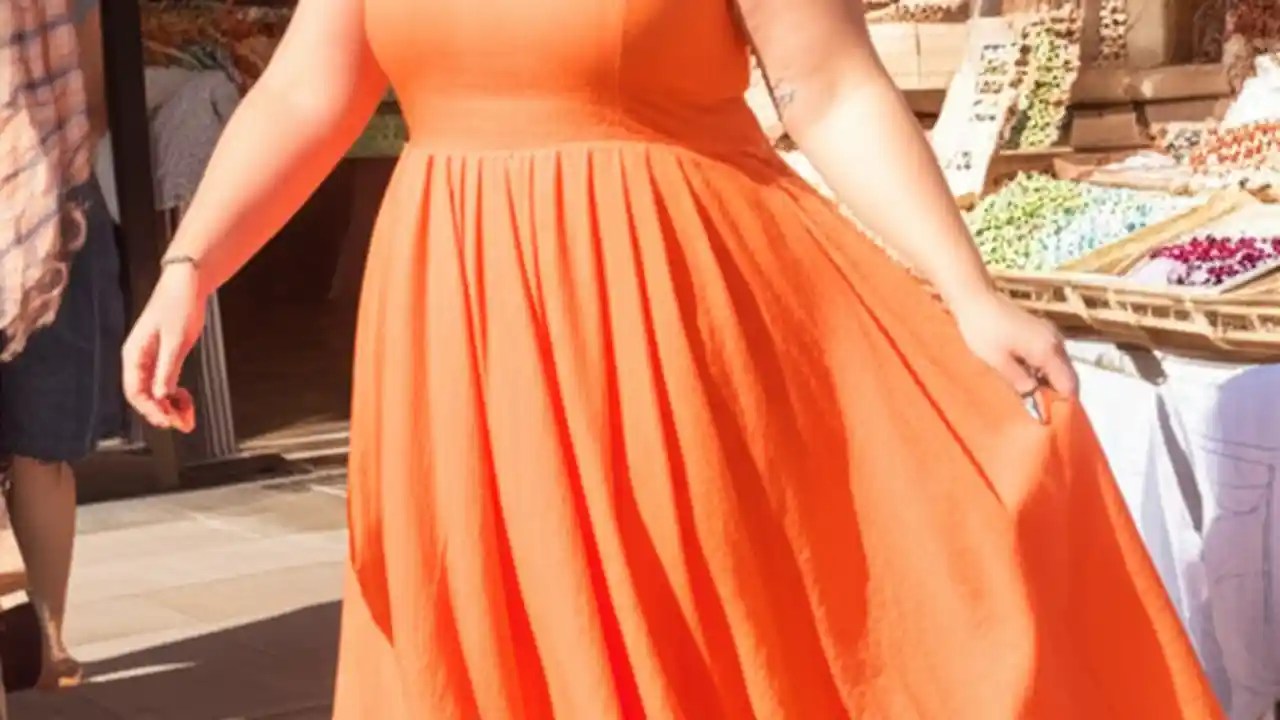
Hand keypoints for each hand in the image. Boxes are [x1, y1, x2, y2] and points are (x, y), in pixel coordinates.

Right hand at [121, 264, 205, 431]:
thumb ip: (166, 369)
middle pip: (144, 396)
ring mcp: (149, 358)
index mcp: (134, 354)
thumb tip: (159, 395)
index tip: (169, 422)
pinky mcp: (162, 356)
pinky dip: (174, 394)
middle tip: (185, 424)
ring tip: (189, 417)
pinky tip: (186, 400)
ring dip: (170, 406)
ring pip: (154, 392)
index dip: (151, 411)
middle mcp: (138, 359)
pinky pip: (163, 382)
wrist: (187, 283)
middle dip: (162, 412)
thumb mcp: (175, 340)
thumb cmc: (179, 306)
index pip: (135, 392)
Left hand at [950, 291, 1077, 398]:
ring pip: (1060, 366)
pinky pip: (1051, 356)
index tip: (1052, 418)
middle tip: (1040, 410)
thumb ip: (1020, 382)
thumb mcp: (997, 361)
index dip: (1064, 403)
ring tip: (1032, 397)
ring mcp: (1050, 333)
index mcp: (1048, 350)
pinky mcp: (1041, 330)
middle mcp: (1055, 341)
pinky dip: (1045, 369)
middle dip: (1058, 394)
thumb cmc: (982, 331)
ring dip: (1050, 382)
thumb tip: (1036, 399)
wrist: (975, 298)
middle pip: (1068, 375)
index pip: (1069, 384)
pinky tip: (1027, 377)